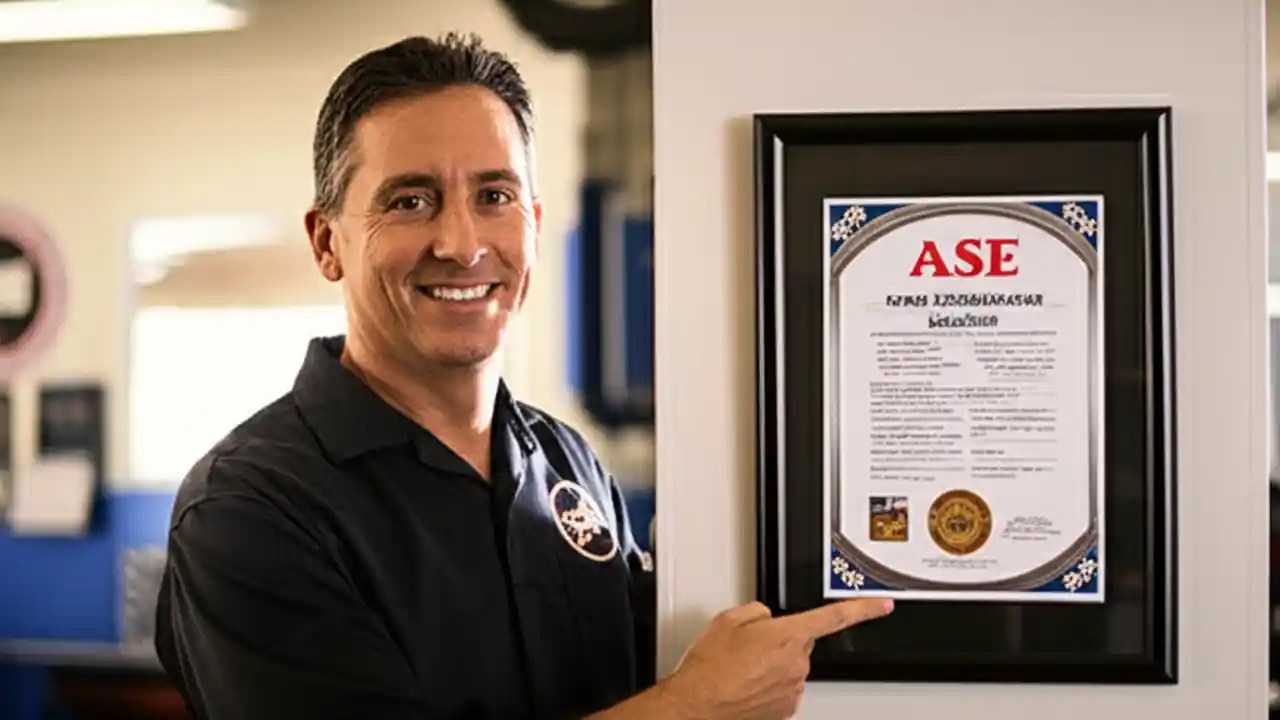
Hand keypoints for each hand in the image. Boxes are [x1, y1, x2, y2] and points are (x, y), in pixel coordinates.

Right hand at [661, 599, 892, 718]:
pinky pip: (783, 688)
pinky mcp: (786, 709)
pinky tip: (745, 684)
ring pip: (791, 666)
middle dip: (780, 641)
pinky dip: (768, 684)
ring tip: (741, 669)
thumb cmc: (709, 667)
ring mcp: (793, 689)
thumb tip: (766, 618)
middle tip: (749, 648)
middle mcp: (796, 663)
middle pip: (800, 643)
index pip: (835, 617)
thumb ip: (758, 611)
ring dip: (772, 664)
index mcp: (787, 635)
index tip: (882, 606)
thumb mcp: (728, 620)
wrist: (697, 706)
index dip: (863, 609)